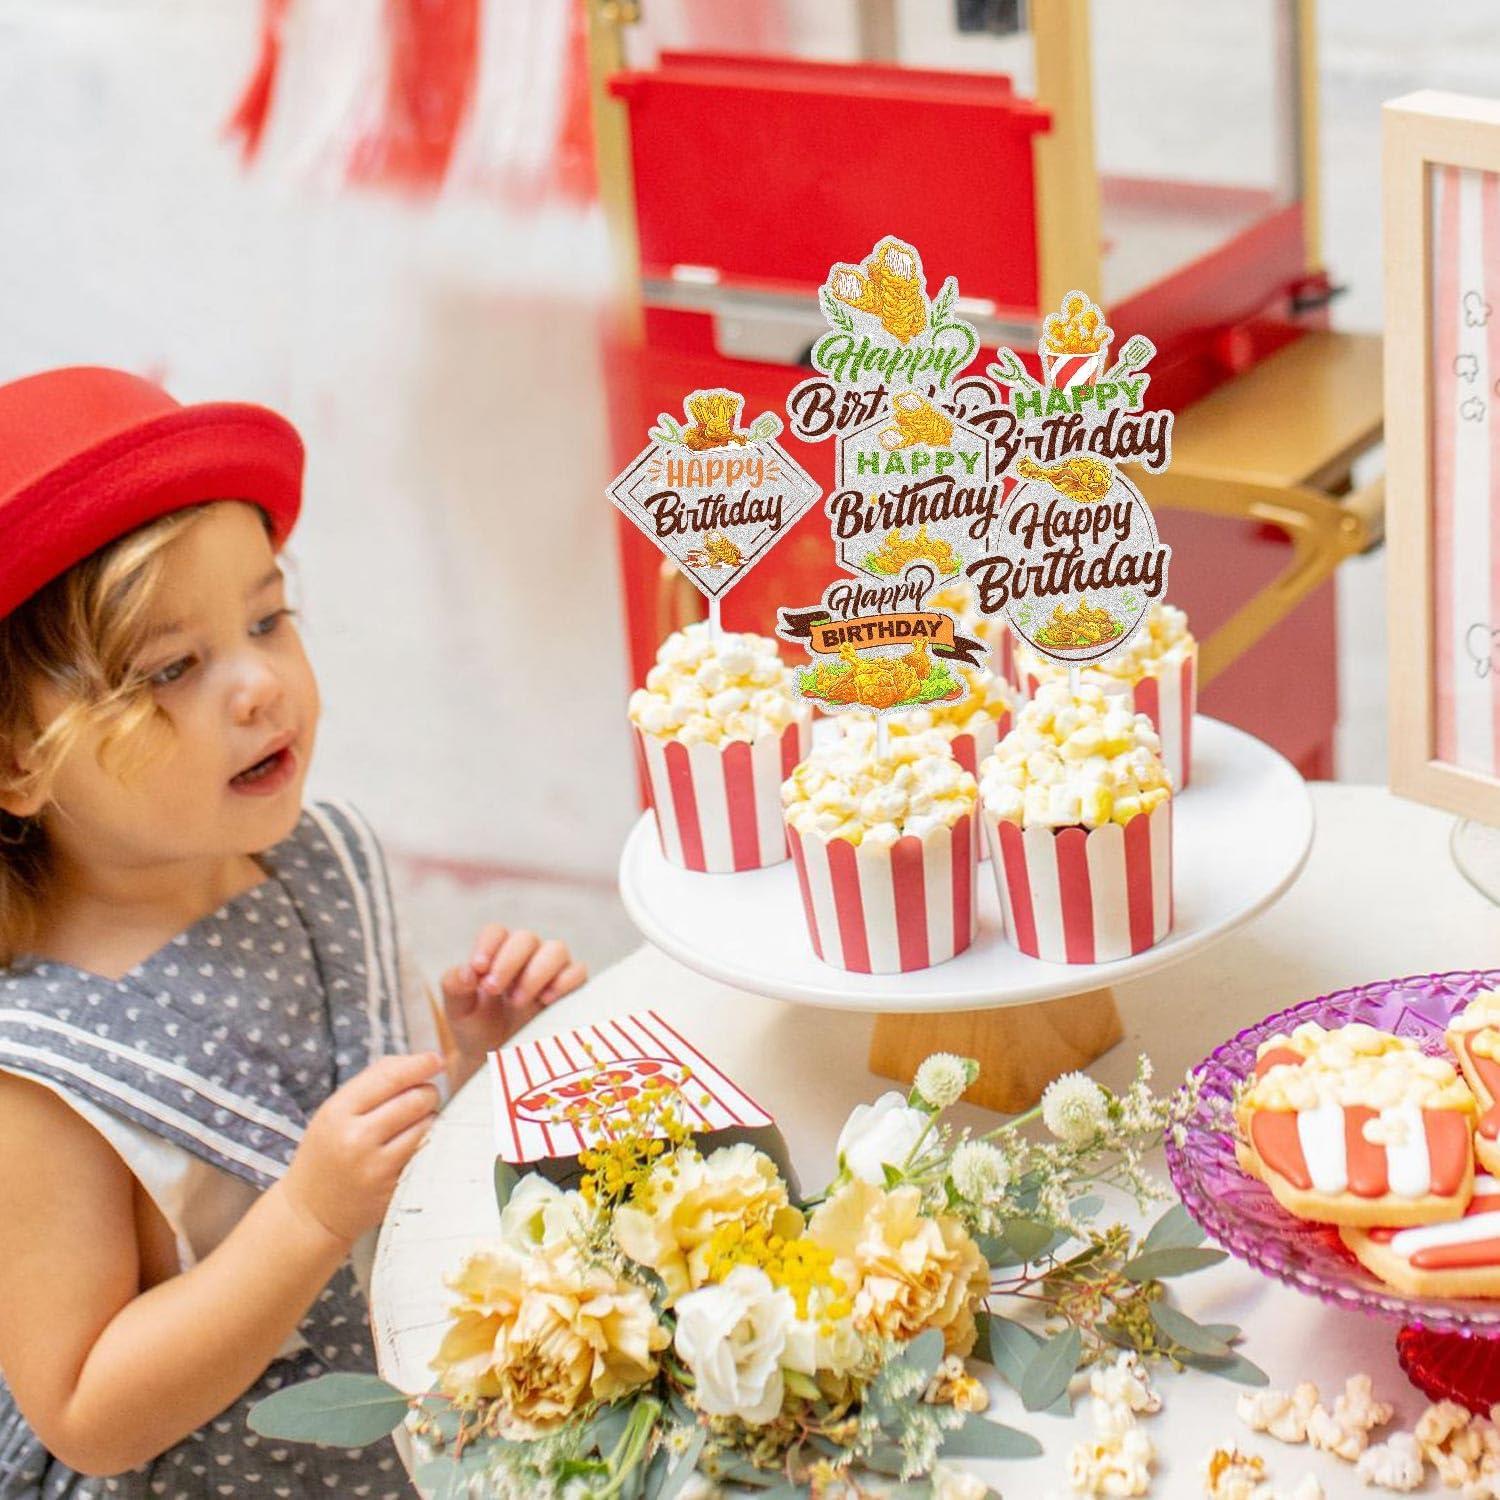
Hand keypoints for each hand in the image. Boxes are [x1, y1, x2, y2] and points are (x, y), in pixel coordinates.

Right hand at [279, 1052, 444, 1244]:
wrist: (310, 1214)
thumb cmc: (327, 1153)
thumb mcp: (334, 1112)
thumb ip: (373, 1082)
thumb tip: (417, 1061)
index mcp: (337, 1113)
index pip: (389, 1078)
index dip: (419, 1064)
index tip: (435, 1059)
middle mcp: (356, 1139)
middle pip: (415, 1099)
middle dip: (427, 1090)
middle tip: (423, 1094)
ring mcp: (377, 1167)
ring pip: (427, 1124)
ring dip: (429, 1117)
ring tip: (414, 1121)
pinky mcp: (394, 1188)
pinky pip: (426, 1152)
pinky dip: (427, 1142)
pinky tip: (414, 1143)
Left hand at [440, 926, 586, 1057]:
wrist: (498, 1061)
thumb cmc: (477, 1029)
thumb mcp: (458, 1011)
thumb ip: (455, 986)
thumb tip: (469, 972)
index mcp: (497, 954)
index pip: (496, 932)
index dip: (487, 945)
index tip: (478, 969)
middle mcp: (527, 956)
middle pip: (526, 938)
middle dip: (508, 961)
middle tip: (492, 988)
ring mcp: (552, 971)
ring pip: (556, 949)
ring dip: (535, 972)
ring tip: (517, 1000)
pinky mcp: (571, 989)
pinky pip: (577, 972)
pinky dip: (563, 981)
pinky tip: (545, 1001)